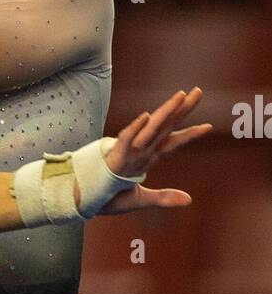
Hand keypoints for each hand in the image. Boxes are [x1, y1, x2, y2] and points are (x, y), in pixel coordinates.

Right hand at [96, 87, 211, 213]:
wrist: (84, 202)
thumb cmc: (108, 197)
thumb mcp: (140, 199)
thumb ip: (164, 198)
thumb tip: (188, 201)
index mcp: (147, 159)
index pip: (173, 143)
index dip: (190, 134)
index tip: (208, 126)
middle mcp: (141, 151)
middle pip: (166, 127)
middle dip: (182, 109)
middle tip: (198, 91)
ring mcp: (128, 152)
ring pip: (151, 128)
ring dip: (165, 112)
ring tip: (180, 96)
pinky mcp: (114, 157)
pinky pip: (126, 140)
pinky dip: (135, 129)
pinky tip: (145, 116)